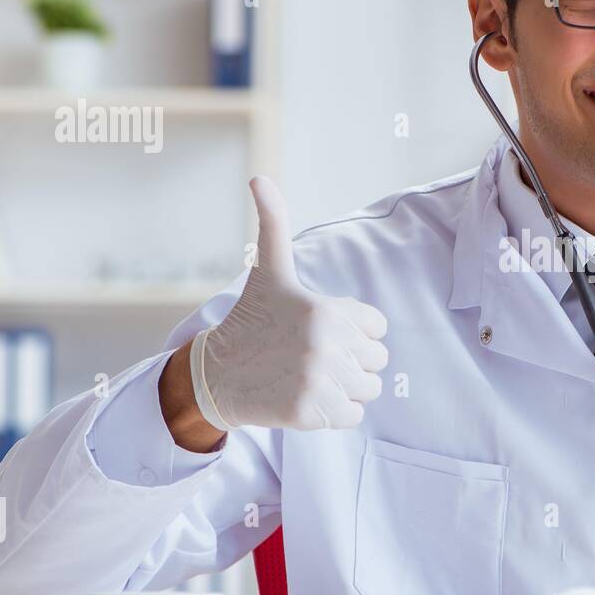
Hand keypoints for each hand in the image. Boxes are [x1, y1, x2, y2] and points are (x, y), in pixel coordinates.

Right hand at [190, 176, 388, 430]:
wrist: (216, 374)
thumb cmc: (251, 319)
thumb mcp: (269, 271)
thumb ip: (274, 224)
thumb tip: (260, 178)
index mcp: (327, 310)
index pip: (378, 328)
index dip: (354, 331)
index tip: (321, 331)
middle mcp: (327, 344)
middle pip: (376, 361)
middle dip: (351, 361)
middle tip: (313, 357)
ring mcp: (319, 380)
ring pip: (368, 390)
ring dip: (345, 388)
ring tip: (311, 376)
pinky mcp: (311, 412)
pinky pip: (353, 416)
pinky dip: (336, 413)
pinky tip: (308, 397)